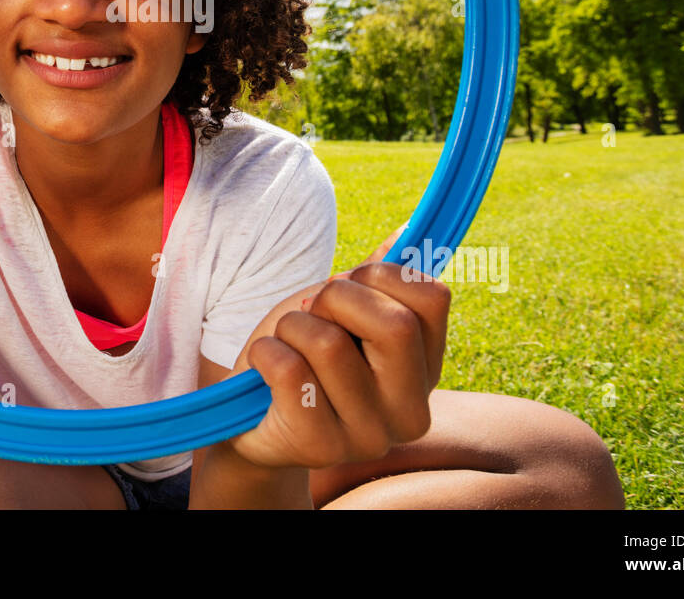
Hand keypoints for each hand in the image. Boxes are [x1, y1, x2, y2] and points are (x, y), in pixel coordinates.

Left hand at [226, 239, 449, 471]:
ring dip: (291, 327)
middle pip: (392, 323)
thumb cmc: (304, 354)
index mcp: (427, 370)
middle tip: (313, 314)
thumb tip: (407, 234)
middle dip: (335, 298)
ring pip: (329, 343)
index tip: (351, 286)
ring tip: (287, 345)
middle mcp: (410, 411)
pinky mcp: (321, 449)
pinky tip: (267, 368)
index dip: (382, 275)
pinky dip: (266, 351)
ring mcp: (368, 436)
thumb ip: (379, 280)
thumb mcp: (343, 312)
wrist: (251, 415)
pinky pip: (289, 370)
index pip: (432, 298)